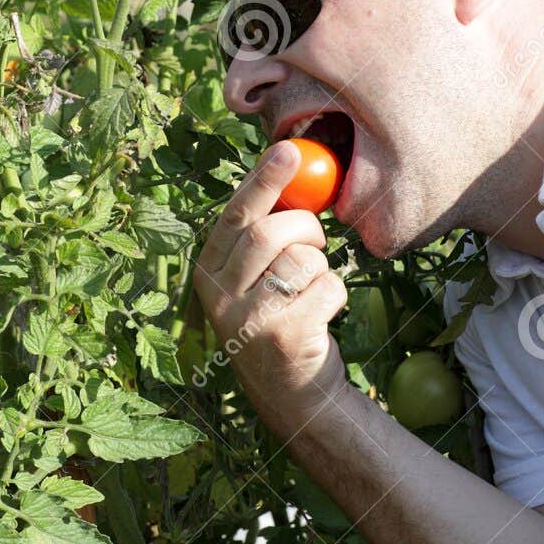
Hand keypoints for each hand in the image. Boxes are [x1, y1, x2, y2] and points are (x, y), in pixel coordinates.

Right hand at [193, 141, 349, 417]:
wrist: (292, 393)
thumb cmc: (278, 318)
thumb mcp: (254, 278)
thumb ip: (262, 233)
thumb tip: (290, 167)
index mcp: (207, 272)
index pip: (235, 215)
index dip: (263, 180)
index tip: (289, 150)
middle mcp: (219, 297)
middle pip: (267, 233)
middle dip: (304, 226)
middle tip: (317, 238)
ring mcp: (249, 321)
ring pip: (301, 260)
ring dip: (320, 265)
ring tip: (312, 286)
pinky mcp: (284, 338)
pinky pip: (326, 288)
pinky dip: (335, 293)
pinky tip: (322, 313)